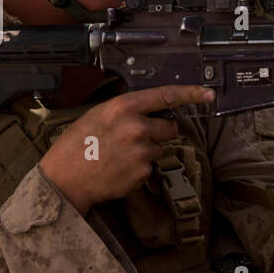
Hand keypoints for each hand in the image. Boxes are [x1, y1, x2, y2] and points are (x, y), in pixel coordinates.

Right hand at [39, 84, 212, 214]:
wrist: (65, 179)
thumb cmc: (76, 146)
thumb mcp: (97, 115)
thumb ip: (125, 111)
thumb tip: (148, 111)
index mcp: (123, 108)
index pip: (165, 96)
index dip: (190, 94)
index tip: (208, 93)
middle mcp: (136, 127)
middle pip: (169, 127)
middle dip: (159, 132)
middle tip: (135, 139)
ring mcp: (142, 151)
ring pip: (159, 148)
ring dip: (146, 151)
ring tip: (119, 155)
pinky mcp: (143, 172)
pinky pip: (151, 167)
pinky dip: (139, 168)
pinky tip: (119, 168)